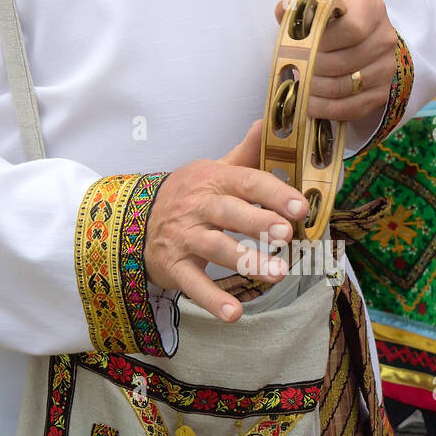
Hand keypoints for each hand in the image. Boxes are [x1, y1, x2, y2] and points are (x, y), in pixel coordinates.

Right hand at [145, 121, 307, 322]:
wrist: (133, 220)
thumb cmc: (189, 195)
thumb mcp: (214, 169)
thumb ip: (246, 153)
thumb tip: (268, 121)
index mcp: (214, 181)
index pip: (248, 182)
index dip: (275, 194)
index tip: (301, 207)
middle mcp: (198, 206)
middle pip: (230, 212)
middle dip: (258, 222)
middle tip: (286, 233)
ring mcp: (184, 237)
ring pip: (216, 248)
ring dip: (246, 261)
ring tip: (276, 274)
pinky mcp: (173, 266)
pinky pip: (193, 284)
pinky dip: (212, 300)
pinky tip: (234, 314)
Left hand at [274, 0, 398, 123]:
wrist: (362, 40)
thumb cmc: (335, 22)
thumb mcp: (321, 7)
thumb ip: (301, 9)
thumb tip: (283, 8)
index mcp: (370, 9)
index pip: (351, 29)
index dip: (322, 40)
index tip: (302, 46)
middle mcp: (384, 38)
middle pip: (344, 62)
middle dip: (312, 70)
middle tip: (293, 72)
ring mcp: (386, 68)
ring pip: (344, 87)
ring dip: (315, 90)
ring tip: (297, 87)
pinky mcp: (380, 93)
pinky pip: (350, 107)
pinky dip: (325, 109)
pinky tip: (308, 105)